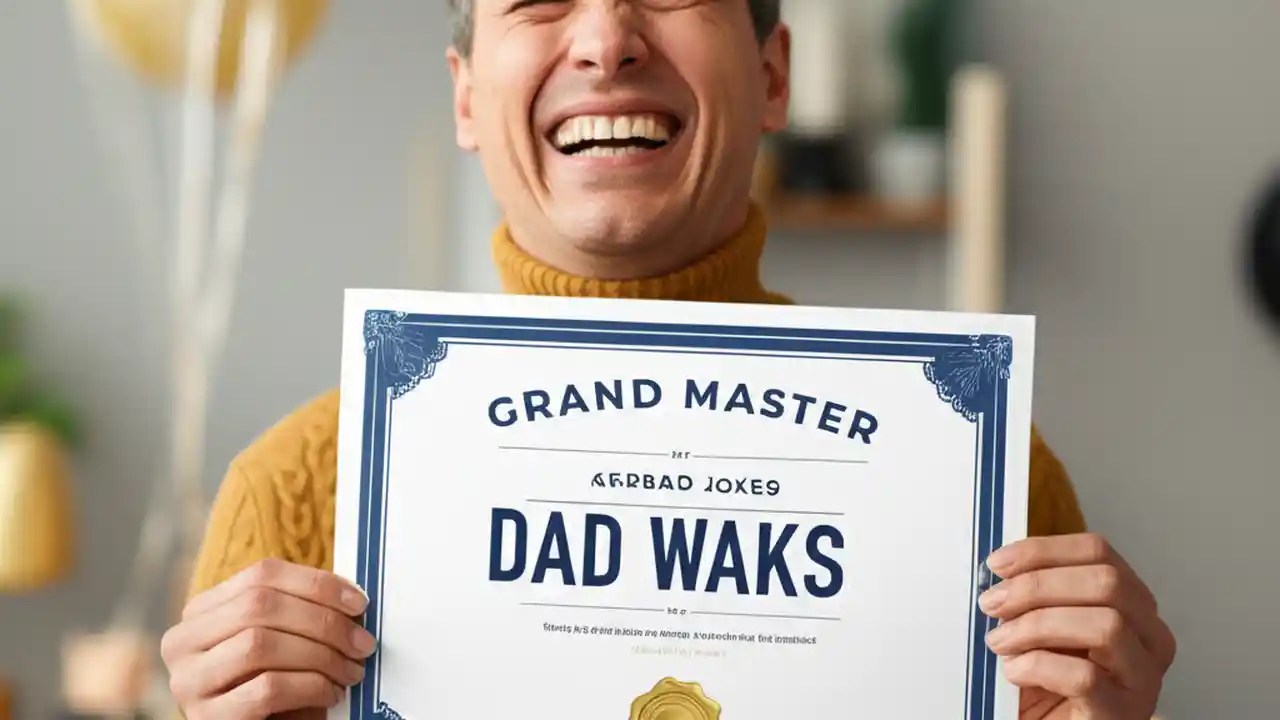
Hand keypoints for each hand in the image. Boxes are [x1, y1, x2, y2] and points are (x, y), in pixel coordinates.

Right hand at [161, 558, 375, 719]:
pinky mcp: (207, 718)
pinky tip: (330, 693)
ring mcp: (189, 681)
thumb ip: (302, 613)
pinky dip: (310, 686)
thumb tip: (352, 596)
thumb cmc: (276, 689)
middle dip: (323, 622)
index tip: (358, 602)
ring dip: (321, 655)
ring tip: (351, 671)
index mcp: (202, 610)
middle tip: (362, 642)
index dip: (316, 583)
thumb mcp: (283, 642)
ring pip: (260, 645)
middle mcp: (184, 641)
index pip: (262, 574)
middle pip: (260, 606)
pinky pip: (267, 689)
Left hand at [980, 533, 1175, 719]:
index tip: (997, 563)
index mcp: (1131, 604)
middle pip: (1107, 582)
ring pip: (1105, 625)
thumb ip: (1033, 594)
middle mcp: (1150, 637)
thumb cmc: (1044, 682)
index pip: (1098, 553)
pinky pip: (1085, 676)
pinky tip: (1015, 672)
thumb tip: (1000, 567)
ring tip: (1001, 641)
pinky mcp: (1123, 713)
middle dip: (1038, 586)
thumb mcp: (1040, 625)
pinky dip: (1039, 666)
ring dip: (1038, 625)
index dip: (1043, 551)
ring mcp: (1142, 678)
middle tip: (993, 603)